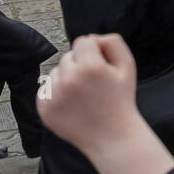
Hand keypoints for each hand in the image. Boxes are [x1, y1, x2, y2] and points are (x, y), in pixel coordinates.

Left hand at [37, 33, 142, 153]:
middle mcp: (69, 79)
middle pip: (68, 56)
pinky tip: (73, 105)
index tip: (103, 67)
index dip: (95, 52)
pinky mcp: (45, 107)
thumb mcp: (128, 68)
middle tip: (95, 85)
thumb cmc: (121, 100)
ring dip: (68, 79)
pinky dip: (58, 94)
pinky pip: (46, 89)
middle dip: (81, 66)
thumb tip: (92, 37)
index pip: (83, 41)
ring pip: (56, 72)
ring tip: (84, 96)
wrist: (112, 136)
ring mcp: (55, 94)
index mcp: (91, 67)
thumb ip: (113, 43)